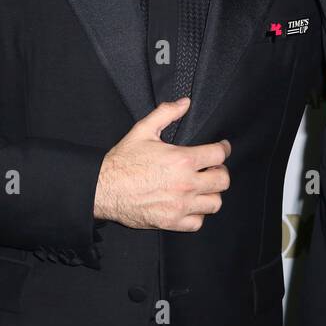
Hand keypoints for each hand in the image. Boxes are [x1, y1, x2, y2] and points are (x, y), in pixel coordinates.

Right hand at [92, 98, 231, 231]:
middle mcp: (185, 184)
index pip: (219, 155)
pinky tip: (190, 205)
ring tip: (203, 187)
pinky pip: (198, 222)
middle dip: (220, 171)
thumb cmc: (122, 161)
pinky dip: (197, 214)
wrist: (102, 188)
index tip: (222, 148)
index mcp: (182, 160)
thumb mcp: (143, 130)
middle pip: (223, 180)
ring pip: (215, 203)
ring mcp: (180, 205)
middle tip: (212, 168)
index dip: (224, 149)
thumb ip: (166, 113)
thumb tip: (184, 103)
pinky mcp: (172, 222)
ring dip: (211, 193)